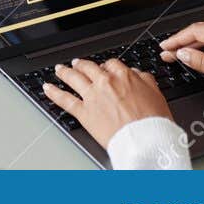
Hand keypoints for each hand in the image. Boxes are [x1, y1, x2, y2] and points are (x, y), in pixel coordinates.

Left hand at [43, 58, 174, 146]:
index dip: (106, 66)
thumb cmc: (153, 121)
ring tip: (59, 69)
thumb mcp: (156, 94)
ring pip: (74, 78)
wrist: (145, 140)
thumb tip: (138, 74)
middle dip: (82, 65)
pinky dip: (54, 93)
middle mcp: (106, 82)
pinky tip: (47, 88)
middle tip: (78, 63)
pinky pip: (65, 100)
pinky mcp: (84, 112)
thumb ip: (145, 80)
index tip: (104, 68)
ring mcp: (92, 96)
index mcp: (124, 76)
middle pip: (89, 67)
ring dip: (65, 72)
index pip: (111, 64)